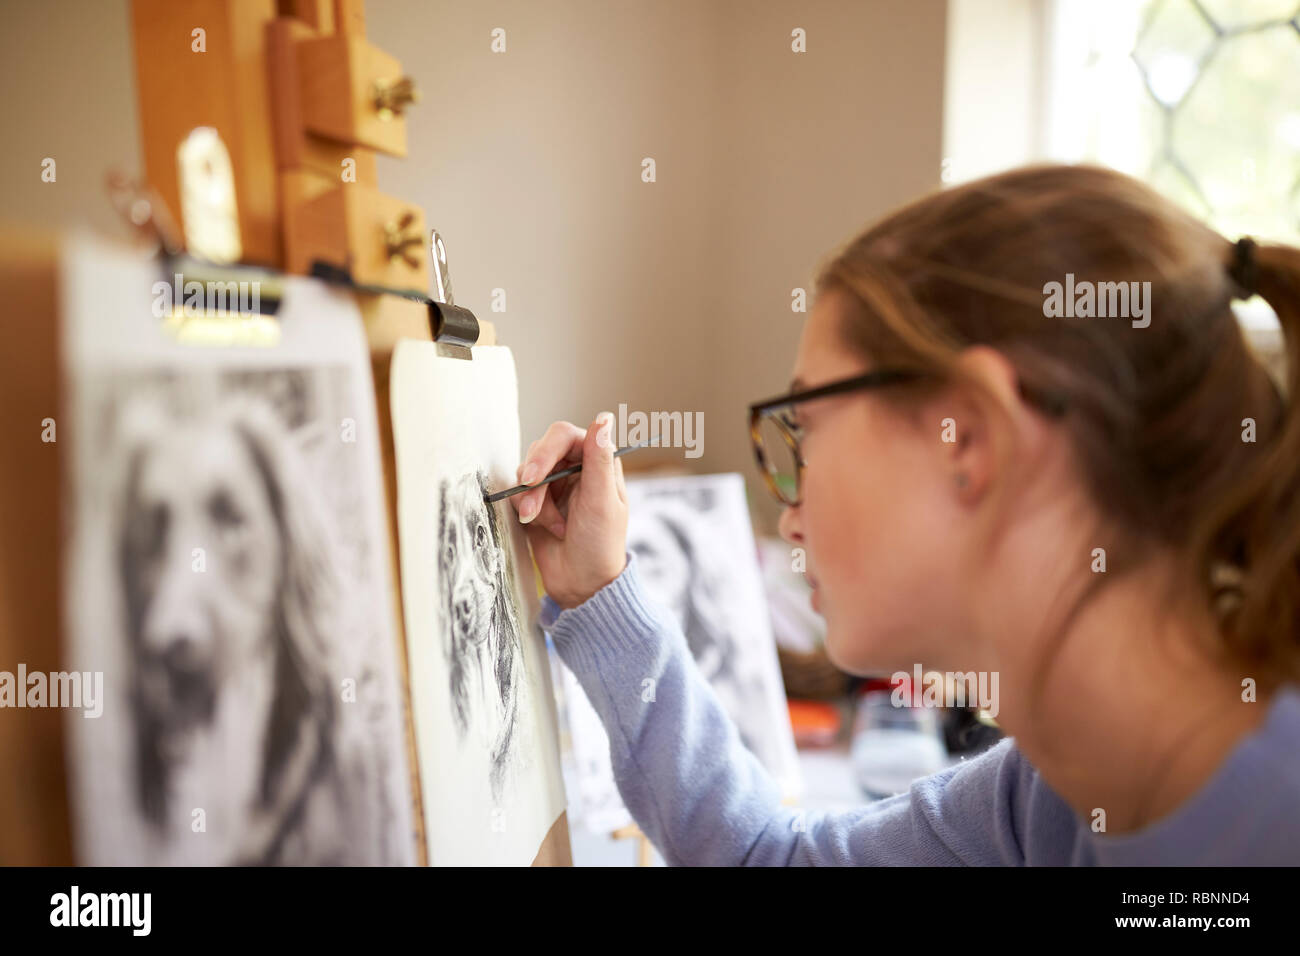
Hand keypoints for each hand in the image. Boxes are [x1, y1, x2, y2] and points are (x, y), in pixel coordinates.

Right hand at [511, 412, 628, 608]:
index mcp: (598, 462)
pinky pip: (519, 493)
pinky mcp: (537, 502)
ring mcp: (555, 485)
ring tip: (550, 526)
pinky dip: (527, 510)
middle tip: (530, 509)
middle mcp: (575, 468)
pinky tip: (542, 528)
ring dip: (533, 501)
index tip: (534, 477)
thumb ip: (600, 459)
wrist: (582, 584)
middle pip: (541, 452)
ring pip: (527, 474)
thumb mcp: (602, 502)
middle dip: (534, 481)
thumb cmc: (601, 545)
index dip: (546, 451)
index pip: (565, 437)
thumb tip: (603, 418)